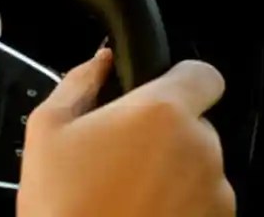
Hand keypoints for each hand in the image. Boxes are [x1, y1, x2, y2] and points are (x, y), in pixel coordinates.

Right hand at [18, 51, 233, 216]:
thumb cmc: (61, 204)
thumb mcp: (48, 130)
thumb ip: (80, 83)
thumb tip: (102, 62)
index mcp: (163, 113)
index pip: (204, 76)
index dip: (181, 81)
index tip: (157, 98)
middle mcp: (201, 150)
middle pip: (196, 127)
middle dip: (167, 137)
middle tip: (123, 158)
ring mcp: (215, 196)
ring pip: (200, 170)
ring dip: (175, 177)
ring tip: (128, 197)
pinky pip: (204, 207)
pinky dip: (181, 210)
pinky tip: (141, 216)